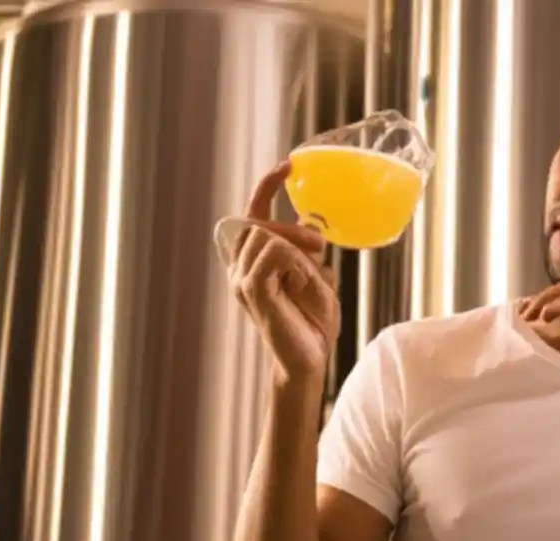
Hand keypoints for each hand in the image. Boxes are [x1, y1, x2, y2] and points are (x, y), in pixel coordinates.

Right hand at [226, 162, 340, 385]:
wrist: (310, 356)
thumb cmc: (311, 320)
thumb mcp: (315, 276)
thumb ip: (306, 251)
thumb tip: (312, 227)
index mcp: (253, 260)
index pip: (252, 212)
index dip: (267, 185)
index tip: (289, 165)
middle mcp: (240, 267)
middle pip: (260, 220)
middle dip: (293, 228)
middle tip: (319, 246)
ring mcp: (242, 279)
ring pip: (267, 234)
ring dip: (297, 252)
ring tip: (309, 280)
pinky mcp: (251, 290)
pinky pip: (272, 253)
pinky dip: (294, 264)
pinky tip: (301, 285)